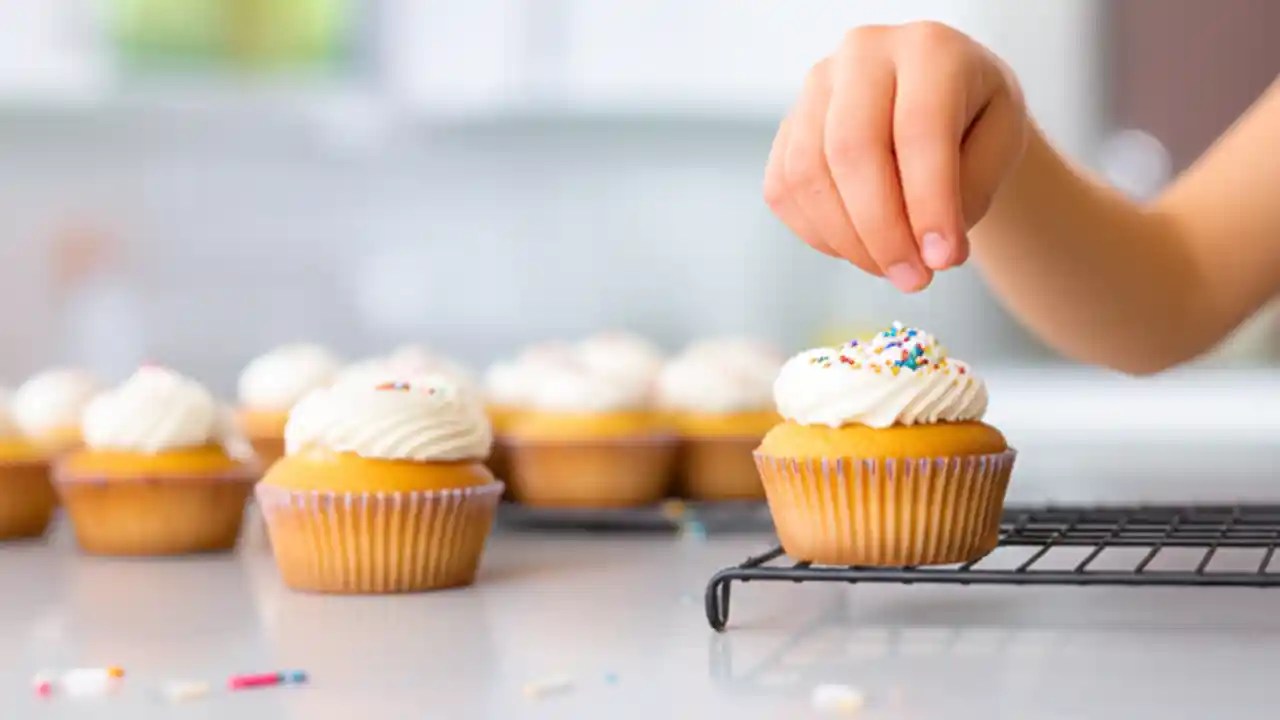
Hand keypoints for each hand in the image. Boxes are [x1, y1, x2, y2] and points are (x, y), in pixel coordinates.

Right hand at [763, 22, 1028, 291]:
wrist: (938, 97)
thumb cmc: (974, 120)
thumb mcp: (1000, 145)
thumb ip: (970, 193)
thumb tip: (930, 254)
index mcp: (928, 48)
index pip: (919, 129)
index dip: (928, 202)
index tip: (944, 260)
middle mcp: (861, 54)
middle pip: (851, 150)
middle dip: (881, 230)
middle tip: (914, 279)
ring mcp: (815, 88)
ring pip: (808, 175)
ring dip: (849, 240)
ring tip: (891, 269)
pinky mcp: (786, 126)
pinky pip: (785, 190)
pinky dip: (819, 234)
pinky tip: (859, 247)